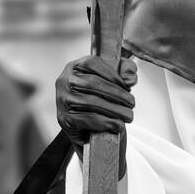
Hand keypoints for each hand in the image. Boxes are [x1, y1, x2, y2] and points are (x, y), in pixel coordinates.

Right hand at [56, 55, 136, 175]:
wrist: (86, 130)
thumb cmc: (99, 102)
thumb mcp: (113, 82)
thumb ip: (125, 71)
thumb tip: (130, 77)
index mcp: (74, 67)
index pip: (92, 63)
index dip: (113, 74)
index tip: (127, 85)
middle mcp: (65, 81)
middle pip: (93, 83)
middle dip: (118, 94)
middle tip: (132, 103)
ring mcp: (62, 100)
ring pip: (91, 102)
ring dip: (115, 110)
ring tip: (128, 116)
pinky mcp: (65, 118)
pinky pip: (88, 118)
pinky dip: (107, 122)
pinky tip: (118, 125)